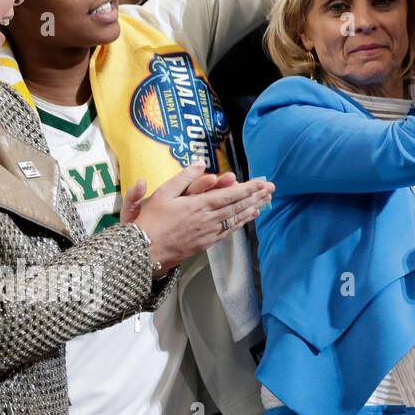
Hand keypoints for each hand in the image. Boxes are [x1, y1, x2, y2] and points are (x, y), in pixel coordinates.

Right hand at [127, 164, 274, 275]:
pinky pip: (228, 230)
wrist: (143, 251)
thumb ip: (183, 178)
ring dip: (252, 208)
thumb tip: (201, 163)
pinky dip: (241, 222)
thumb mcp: (162, 194)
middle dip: (256, 197)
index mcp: (198, 205)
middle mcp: (208, 219)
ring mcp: (208, 232)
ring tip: (266, 201)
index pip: (229, 195)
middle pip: (237, 206)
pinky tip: (248, 217)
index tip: (261, 183)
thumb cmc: (150, 221)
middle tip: (271, 190)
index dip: (247, 189)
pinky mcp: (206, 243)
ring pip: (235, 218)